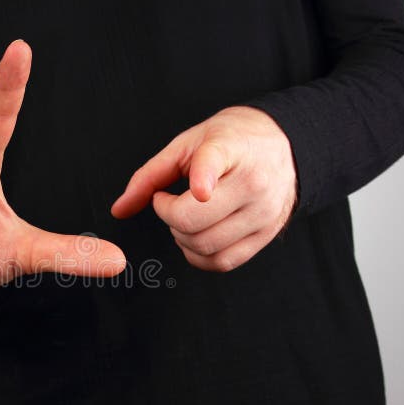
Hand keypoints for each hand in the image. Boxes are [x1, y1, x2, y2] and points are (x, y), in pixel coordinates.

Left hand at [110, 106, 297, 271]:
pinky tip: (196, 235)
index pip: (216, 164)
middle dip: (168, 217)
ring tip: (185, 215)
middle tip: (169, 201)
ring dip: (181, 238)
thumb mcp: (187, 144)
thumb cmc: (231, 142)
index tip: (199, 190)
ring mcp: (264, 213)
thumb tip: (118, 211)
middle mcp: (254, 184)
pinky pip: (223, 262)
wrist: (284, 144)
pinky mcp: (267, 235)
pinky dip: (199, 256)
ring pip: (206, 246)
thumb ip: (149, 176)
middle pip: (194, 220)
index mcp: (232, 150)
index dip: (204, 179)